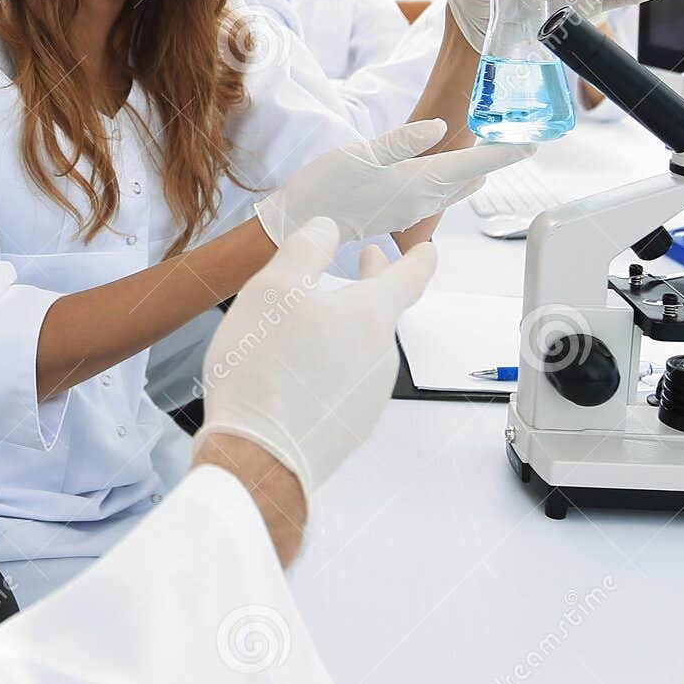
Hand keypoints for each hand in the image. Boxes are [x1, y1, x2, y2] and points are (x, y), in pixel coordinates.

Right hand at [193, 218, 438, 497]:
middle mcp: (381, 355)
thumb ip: (305, 247)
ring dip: (342, 329)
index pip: (412, 274)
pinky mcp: (349, 426)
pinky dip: (328, 367)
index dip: (419, 254)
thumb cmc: (265, 372)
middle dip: (372, 283)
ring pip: (361, 348)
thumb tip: (324, 227)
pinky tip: (295, 370)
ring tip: (307, 321)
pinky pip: (344, 383)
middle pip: (382, 311)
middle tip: (364, 261)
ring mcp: (368, 395)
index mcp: (372, 314)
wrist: (258, 456)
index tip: (426, 247)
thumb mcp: (274, 287)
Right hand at [255, 118, 533, 243]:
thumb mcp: (358, 155)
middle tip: (521, 140)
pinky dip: (453, 180)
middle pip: (469, 177)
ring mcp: (409, 208)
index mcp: (416, 183)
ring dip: (475, 171)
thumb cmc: (322, 188)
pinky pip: (437, 194)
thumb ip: (400, 141)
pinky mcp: (397, 211)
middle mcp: (420, 199)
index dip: (502, 152)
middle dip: (494, 160)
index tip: (532, 142)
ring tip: (495, 153)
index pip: (471, 165)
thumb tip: (439, 128)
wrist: (297, 225)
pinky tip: (455, 174)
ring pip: (454, 187)